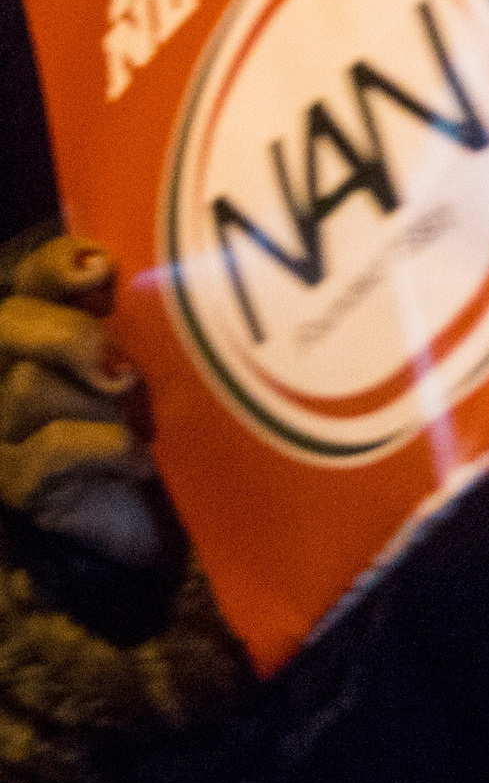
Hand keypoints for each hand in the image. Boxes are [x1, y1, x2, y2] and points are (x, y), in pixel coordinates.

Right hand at [0, 237, 166, 567]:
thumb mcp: (174, 361)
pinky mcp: (21, 485)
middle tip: (121, 362)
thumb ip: (156, 318)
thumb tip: (164, 277)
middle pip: (8, 324)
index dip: (57, 265)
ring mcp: (9, 430)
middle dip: (66, 333)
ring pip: (28, 388)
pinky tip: (141, 461)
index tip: (101, 268)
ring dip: (96, 402)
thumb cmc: (177, 426)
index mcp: (58, 329)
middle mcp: (19, 370)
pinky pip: (47, 453)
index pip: (34, 278)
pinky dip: (104, 450)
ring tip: (142, 420)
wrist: (177, 517)